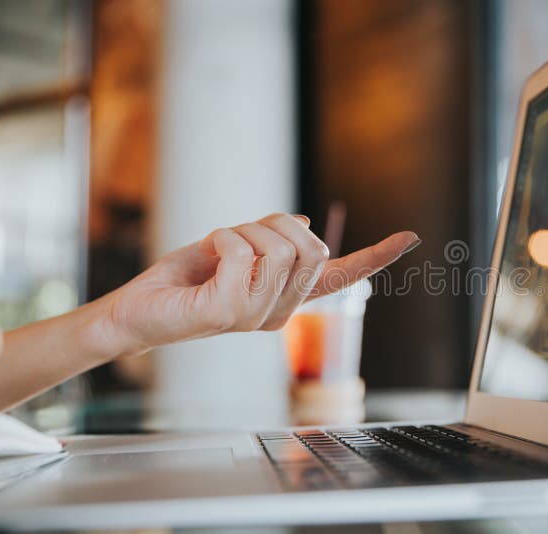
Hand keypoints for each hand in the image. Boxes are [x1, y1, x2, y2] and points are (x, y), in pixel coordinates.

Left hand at [101, 213, 419, 356]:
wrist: (139, 309)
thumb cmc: (187, 279)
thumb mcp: (237, 248)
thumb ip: (272, 240)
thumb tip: (305, 222)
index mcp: (287, 300)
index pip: (340, 277)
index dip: (376, 255)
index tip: (409, 237)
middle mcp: (280, 314)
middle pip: (310, 246)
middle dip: (274, 224)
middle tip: (240, 234)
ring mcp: (257, 316)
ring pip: (278, 245)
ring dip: (243, 230)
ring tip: (218, 249)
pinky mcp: (229, 312)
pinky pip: (241, 250)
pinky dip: (221, 237)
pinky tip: (205, 256)